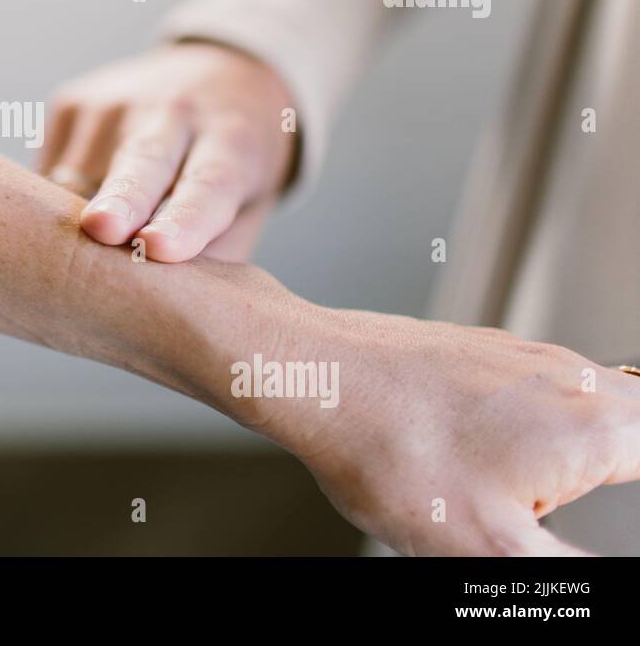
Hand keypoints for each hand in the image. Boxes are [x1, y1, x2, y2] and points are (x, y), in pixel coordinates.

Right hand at [39, 42, 295, 261]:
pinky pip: (49, 173)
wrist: (214, 75)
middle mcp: (173, 112)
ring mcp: (114, 103)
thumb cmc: (231, 165)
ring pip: (78, 179)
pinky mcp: (70, 103)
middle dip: (121, 197)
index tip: (159, 250)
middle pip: (143, 162)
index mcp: (231, 140)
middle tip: (102, 229)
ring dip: (69, 226)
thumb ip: (214, 257)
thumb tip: (164, 310)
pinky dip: (53, 207)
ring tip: (72, 264)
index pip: (208, 185)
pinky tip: (69, 217)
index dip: (185, 220)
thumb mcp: (248, 206)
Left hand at [278, 306, 639, 555]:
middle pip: (631, 430)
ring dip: (578, 447)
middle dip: (615, 468)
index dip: (634, 505)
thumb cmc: (391, 453)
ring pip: (585, 406)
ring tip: (515, 487)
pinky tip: (484, 452)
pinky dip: (530, 424)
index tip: (580, 518)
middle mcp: (571, 378)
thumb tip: (598, 576)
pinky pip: (534, 389)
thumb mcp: (493, 550)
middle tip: (557, 508)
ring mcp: (525, 357)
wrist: (318, 377)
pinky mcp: (482, 350)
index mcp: (595, 428)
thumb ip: (565, 577)